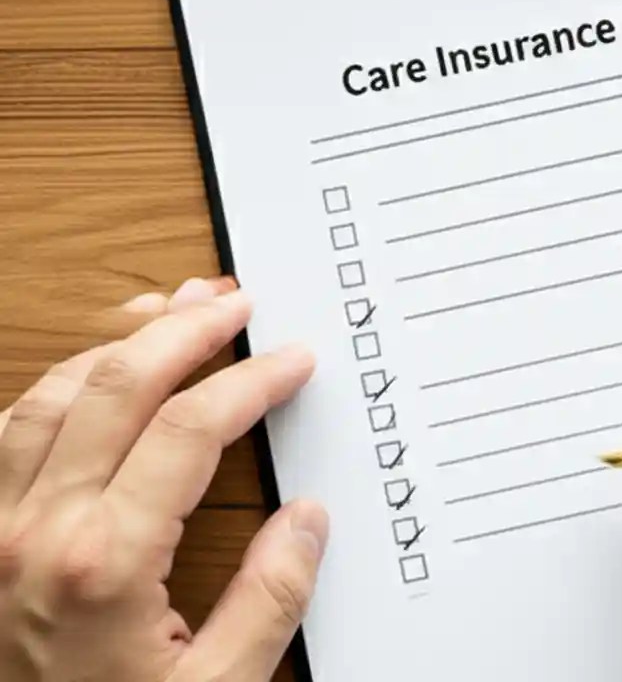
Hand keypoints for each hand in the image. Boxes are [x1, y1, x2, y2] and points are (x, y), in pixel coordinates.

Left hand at [0, 278, 326, 680]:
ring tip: (167, 313)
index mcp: (105, 562)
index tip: (292, 360)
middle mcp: (37, 531)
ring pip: (50, 394)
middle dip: (184, 332)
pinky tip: (86, 377)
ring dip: (115, 344)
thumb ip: (270, 601)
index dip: (250, 382)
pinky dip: (50, 388)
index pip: (190, 429)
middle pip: (116, 386)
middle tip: (233, 304)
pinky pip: (3, 434)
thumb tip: (306, 520)